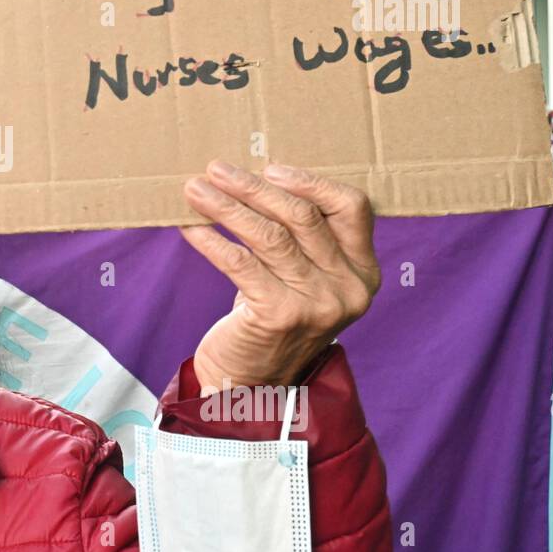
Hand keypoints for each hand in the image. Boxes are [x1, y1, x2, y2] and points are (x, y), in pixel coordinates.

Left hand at [180, 161, 380, 390]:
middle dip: (253, 188)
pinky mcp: (279, 316)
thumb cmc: (274, 315)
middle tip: (216, 169)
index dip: (310, 181)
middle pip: (302, 217)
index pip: (352, 208)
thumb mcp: (304, 278)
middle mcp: (347, 287)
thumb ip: (301, 238)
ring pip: (269, 236)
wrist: (254, 383)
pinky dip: (211, 240)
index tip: (269, 168)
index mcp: (362, 270)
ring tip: (194, 189)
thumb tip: (255, 176)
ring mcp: (317, 304)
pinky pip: (239, 263)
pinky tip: (190, 227)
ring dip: (226, 207)